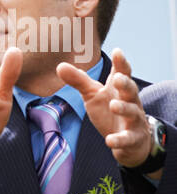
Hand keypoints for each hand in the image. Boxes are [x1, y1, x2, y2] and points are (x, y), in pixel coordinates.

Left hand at [56, 49, 158, 174]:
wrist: (129, 142)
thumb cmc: (109, 111)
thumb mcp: (93, 95)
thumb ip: (79, 81)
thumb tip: (60, 66)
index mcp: (120, 89)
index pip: (123, 73)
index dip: (121, 63)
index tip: (118, 51)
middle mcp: (130, 102)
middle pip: (131, 90)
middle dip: (125, 83)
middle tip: (117, 78)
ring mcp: (134, 121)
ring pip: (133, 112)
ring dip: (124, 108)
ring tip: (114, 105)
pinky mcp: (133, 139)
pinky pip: (128, 139)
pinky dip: (119, 139)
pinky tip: (109, 140)